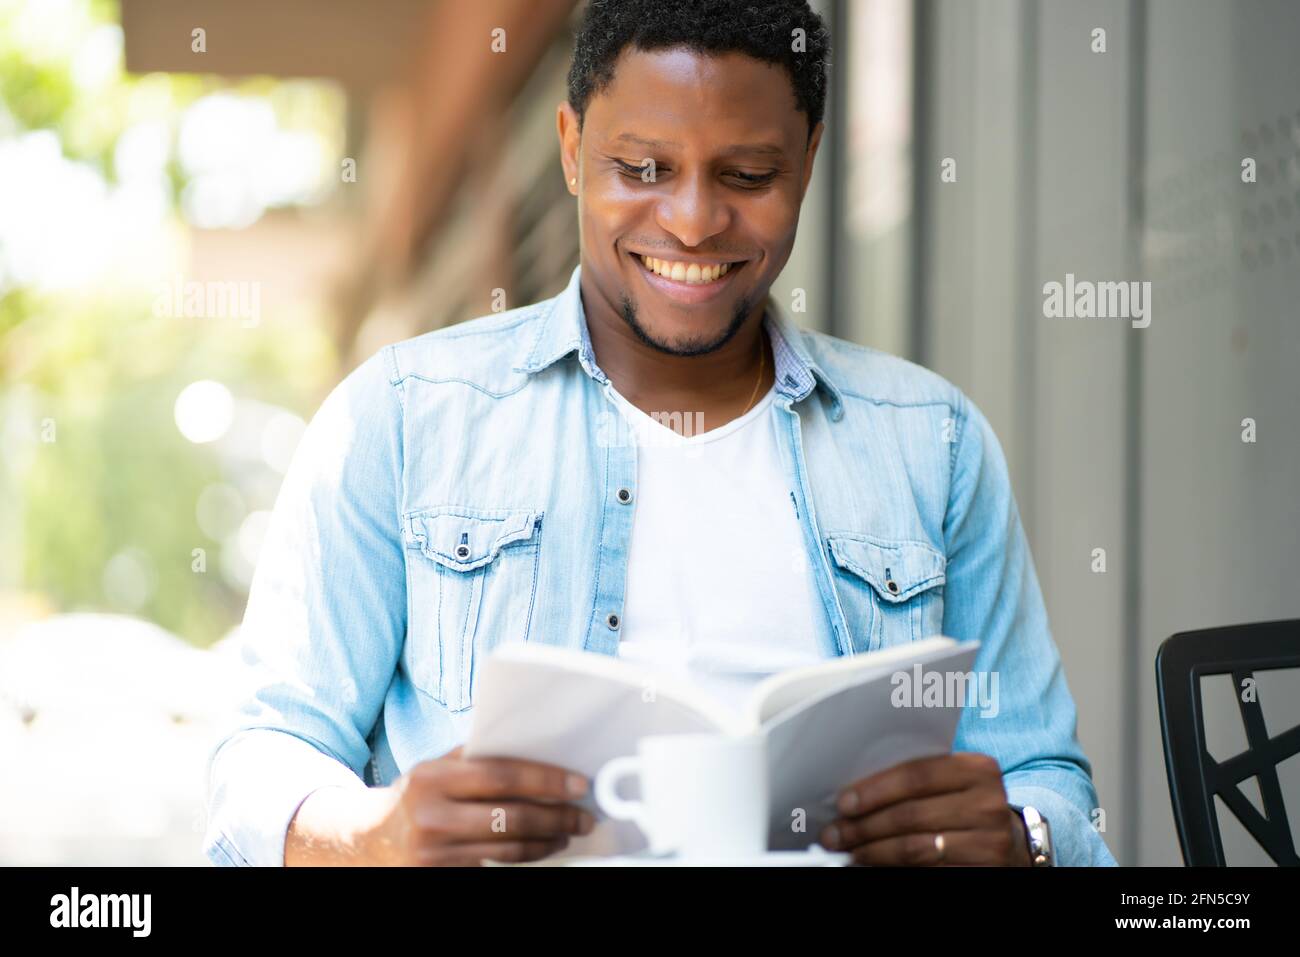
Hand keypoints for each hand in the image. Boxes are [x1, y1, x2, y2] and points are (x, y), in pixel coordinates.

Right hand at [360, 746, 595, 865]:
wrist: (368, 838)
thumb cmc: (416, 795)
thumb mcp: (435, 768)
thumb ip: (475, 757)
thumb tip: (535, 747)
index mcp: (432, 778)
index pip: (501, 775)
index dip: (546, 780)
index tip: (577, 784)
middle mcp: (431, 816)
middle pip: (511, 818)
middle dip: (557, 817)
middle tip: (583, 816)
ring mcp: (434, 854)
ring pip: (508, 850)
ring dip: (547, 842)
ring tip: (567, 832)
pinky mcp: (439, 877)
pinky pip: (494, 867)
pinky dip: (523, 857)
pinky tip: (541, 848)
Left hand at [817, 752, 1030, 865]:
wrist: (1011, 840)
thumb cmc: (966, 804)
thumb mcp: (952, 782)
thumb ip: (916, 779)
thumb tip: (853, 793)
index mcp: (978, 769)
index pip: (917, 775)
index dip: (875, 790)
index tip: (844, 803)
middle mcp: (988, 804)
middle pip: (911, 815)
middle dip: (865, 826)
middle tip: (835, 834)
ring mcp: (990, 842)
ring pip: (916, 849)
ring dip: (873, 852)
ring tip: (849, 852)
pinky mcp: (985, 871)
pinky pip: (930, 872)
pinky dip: (895, 869)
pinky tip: (875, 866)